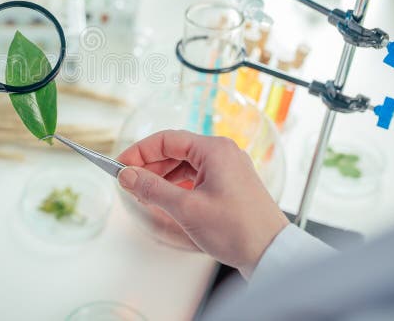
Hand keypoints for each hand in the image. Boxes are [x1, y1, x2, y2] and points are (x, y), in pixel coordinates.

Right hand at [116, 130, 287, 278]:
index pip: (166, 140)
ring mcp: (229, 169)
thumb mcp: (186, 208)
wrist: (271, 254)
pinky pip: (197, 177)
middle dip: (150, 166)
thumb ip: (152, 188)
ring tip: (145, 194)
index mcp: (214, 150)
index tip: (121, 166)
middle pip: (175, 151)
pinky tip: (167, 200)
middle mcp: (223, 153)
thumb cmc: (238, 230)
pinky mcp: (231, 184)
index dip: (139, 152)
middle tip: (130, 183)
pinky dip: (178, 186)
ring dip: (162, 177)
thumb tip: (127, 176)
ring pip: (185, 165)